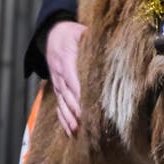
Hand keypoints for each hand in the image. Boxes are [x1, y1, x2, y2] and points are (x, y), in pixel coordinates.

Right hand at [46, 20, 85, 135]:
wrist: (52, 34)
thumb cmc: (70, 34)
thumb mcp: (80, 31)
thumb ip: (92, 38)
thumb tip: (111, 41)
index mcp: (66, 61)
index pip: (74, 80)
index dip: (81, 95)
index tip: (91, 107)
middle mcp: (60, 75)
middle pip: (68, 96)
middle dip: (77, 111)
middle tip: (88, 124)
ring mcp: (57, 83)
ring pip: (62, 104)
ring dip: (70, 118)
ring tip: (78, 131)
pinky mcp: (57, 88)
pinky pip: (58, 106)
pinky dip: (63, 119)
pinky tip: (70, 130)